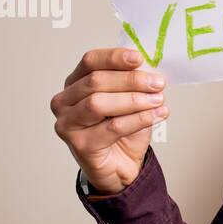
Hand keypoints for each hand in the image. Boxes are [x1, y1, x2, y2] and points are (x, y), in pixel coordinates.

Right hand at [50, 48, 169, 195]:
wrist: (121, 166)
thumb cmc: (123, 130)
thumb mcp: (129, 99)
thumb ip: (133, 83)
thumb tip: (150, 67)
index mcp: (75, 83)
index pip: (90, 62)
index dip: (114, 57)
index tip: (139, 58)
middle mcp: (64, 102)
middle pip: (95, 82)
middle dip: (130, 80)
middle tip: (158, 83)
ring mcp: (67, 124)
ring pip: (99, 104)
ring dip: (133, 100)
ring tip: (158, 100)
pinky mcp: (79, 145)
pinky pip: (112, 127)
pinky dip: (138, 119)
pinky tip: (156, 115)